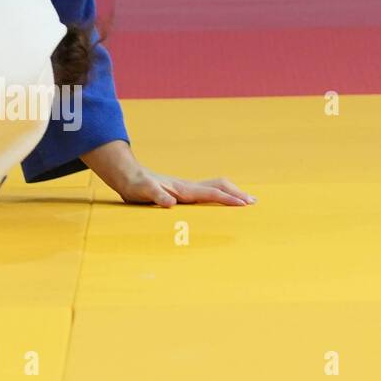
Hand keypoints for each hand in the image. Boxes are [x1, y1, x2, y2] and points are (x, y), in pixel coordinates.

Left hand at [115, 167, 256, 207]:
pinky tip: (225, 202)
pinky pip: (207, 192)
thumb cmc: (135, 185)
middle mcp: (188, 186)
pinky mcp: (183, 192)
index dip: (226, 199)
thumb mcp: (142, 191)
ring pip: (215, 187)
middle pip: (218, 186)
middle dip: (236, 193)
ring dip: (232, 192)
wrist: (127, 176)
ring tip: (247, 201)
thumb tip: (170, 202)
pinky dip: (221, 195)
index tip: (243, 204)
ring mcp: (186, 188)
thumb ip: (156, 195)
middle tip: (253, 203)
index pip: (209, 193)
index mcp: (182, 188)